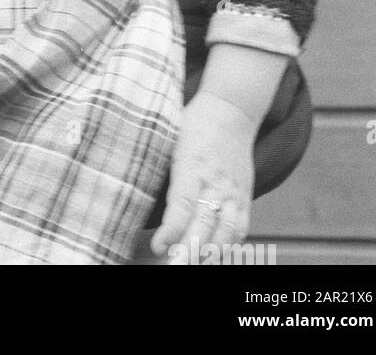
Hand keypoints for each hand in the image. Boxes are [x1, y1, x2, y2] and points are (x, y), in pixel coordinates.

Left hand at [151, 89, 255, 262]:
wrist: (231, 109)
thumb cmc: (193, 123)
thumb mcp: (169, 137)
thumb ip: (158, 164)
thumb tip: (131, 186)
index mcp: (192, 164)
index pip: (183, 203)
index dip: (172, 229)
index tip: (159, 246)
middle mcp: (215, 181)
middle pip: (205, 224)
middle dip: (190, 250)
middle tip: (174, 266)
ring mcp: (233, 191)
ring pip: (227, 231)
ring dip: (211, 254)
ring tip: (193, 266)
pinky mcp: (245, 196)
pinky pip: (240, 227)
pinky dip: (229, 245)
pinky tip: (214, 257)